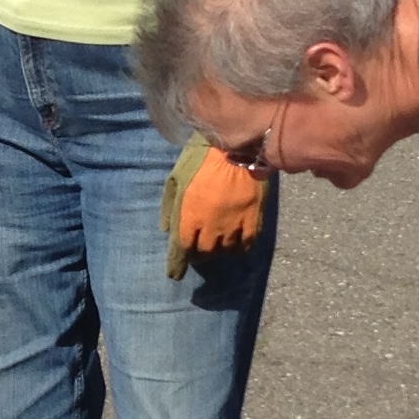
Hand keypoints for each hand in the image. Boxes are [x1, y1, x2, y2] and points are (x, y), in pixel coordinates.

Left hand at [160, 135, 269, 279]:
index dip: (179, 261)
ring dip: (218, 250)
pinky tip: (236, 246)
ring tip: (217, 245)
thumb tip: (166, 229)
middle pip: (204, 252)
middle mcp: (211, 227)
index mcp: (189, 217)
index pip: (183, 248)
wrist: (236, 148)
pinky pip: (246, 244)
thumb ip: (169, 206)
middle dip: (199, 254)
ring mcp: (233, 225)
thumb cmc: (200, 161)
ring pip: (225, 250)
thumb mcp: (175, 179)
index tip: (176, 270)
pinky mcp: (252, 220)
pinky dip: (239, 248)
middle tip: (199, 249)